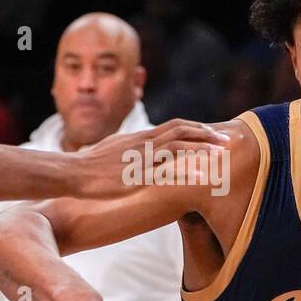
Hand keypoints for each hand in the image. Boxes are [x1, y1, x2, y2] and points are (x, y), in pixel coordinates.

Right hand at [73, 119, 229, 199]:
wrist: (73, 173)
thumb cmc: (90, 165)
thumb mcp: (114, 149)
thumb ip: (130, 146)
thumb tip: (139, 146)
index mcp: (141, 137)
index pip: (174, 125)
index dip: (196, 128)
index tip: (212, 133)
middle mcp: (144, 143)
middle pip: (181, 130)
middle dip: (207, 134)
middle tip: (227, 140)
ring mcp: (141, 157)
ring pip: (178, 145)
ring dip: (202, 147)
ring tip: (222, 153)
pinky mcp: (137, 174)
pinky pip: (167, 170)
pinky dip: (186, 171)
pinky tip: (202, 175)